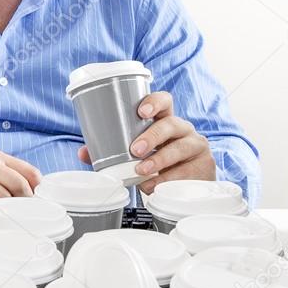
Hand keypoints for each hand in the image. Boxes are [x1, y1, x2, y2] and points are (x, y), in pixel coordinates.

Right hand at [0, 150, 42, 212]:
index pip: (28, 172)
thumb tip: (35, 193)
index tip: (40, 203)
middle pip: (17, 184)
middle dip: (25, 202)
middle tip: (27, 215)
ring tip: (12, 220)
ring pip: (0, 197)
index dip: (38, 190)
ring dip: (9, 210)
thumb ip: (10, 175)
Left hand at [77, 91, 214, 194]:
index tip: (141, 111)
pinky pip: (187, 172)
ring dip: (158, 161)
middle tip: (135, 150)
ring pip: (179, 149)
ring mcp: (196, 146)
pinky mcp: (204, 166)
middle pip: (171, 124)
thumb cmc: (160, 161)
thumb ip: (111, 151)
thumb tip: (83, 153)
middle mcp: (184, 129)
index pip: (165, 101)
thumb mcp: (139, 153)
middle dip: (152, 136)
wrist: (189, 183)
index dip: (154, 102)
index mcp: (166, 120)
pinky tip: (154, 186)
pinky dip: (167, 180)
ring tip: (141, 172)